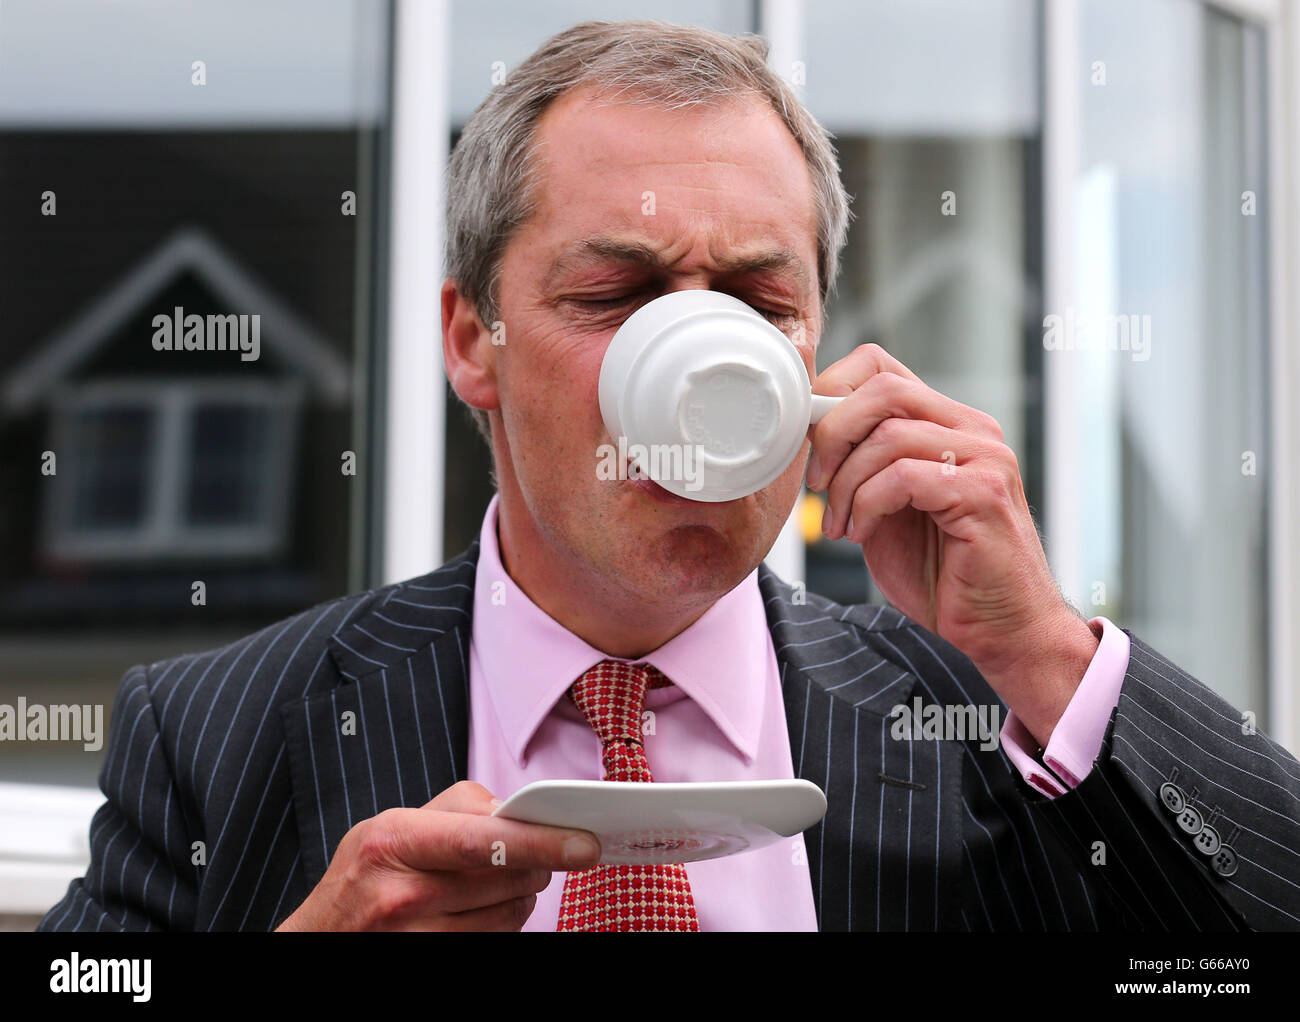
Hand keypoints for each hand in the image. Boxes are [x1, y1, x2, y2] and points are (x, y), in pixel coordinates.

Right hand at [274, 780, 600, 930]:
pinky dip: (505, 922)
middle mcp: (403, 895)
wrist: (326, 937)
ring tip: (504, 880)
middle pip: (506, 880)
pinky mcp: (435, 961)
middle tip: (540, 851)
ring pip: (510, 914)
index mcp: (393, 842)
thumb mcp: (391, 826)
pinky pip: (497, 940)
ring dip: (523, 895)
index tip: (583, 843)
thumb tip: (516, 812)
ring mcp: (418, 937)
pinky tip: (486, 908)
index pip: (482, 841)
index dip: (540, 841)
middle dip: (537, 862)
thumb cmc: (365, 874)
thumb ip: (456, 809)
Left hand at [803, 344, 1098, 745]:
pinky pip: (903, 477)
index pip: (880, 367)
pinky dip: (868, 505)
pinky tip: (861, 533)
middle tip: (816, 484)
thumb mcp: (886, 506)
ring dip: (846, 484)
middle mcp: (972, 430)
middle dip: (832, 434)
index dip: (831, 393)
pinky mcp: (984, 493)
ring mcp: (985, 458)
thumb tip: (810, 430)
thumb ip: (861, 464)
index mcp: (948, 423)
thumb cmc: (941, 573)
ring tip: (840, 523)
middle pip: (883, 389)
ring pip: (888, 436)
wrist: (1000, 629)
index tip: (809, 444)